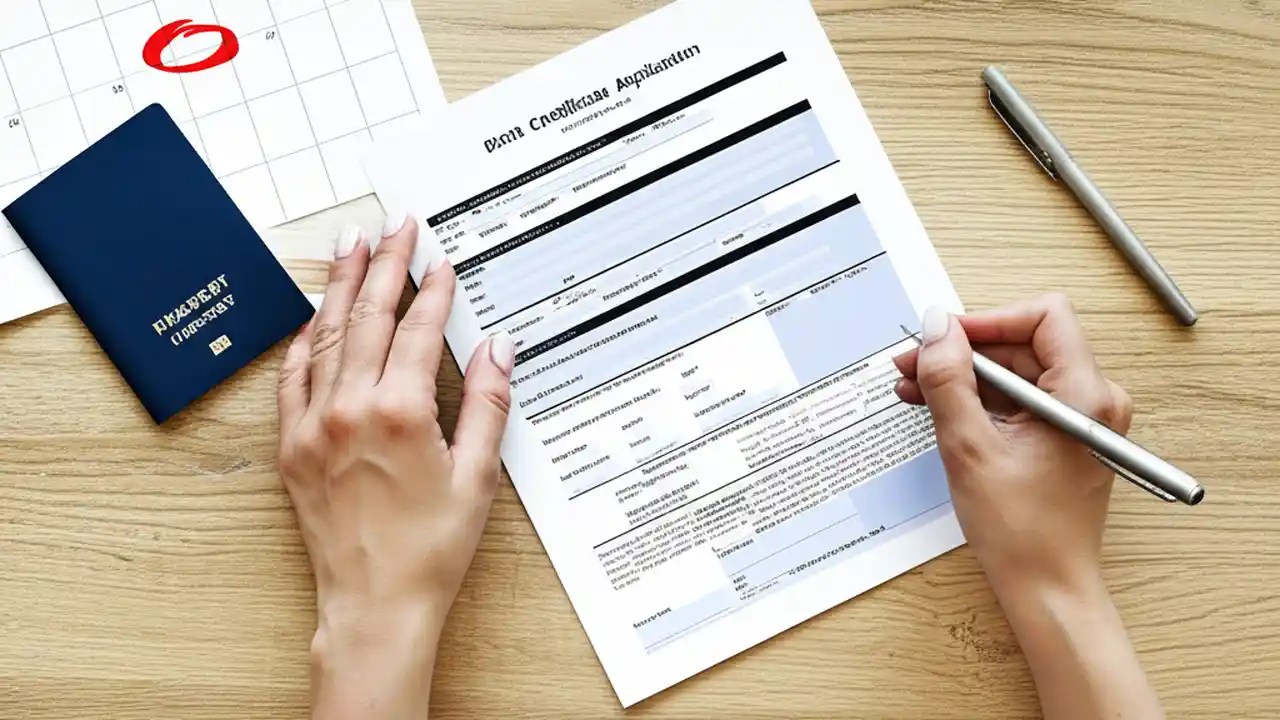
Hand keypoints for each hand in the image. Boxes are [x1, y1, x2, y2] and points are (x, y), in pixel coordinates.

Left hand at [276, 214, 514, 718]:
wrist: (375, 605)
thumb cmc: (430, 550)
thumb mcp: (477, 477)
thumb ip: (489, 404)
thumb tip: (499, 347)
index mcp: (401, 413)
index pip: (419, 330)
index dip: (433, 290)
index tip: (441, 261)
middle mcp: (351, 410)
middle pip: (370, 317)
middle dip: (385, 266)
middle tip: (394, 227)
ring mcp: (315, 426)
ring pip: (328, 337)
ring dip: (341, 287)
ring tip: (351, 246)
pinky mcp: (293, 447)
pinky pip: (294, 379)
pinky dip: (306, 342)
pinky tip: (315, 318)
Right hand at [894, 296, 1162, 719]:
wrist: (1048, 589)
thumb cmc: (1022, 533)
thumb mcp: (969, 447)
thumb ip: (948, 380)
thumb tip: (936, 328)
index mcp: (1083, 395)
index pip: (1043, 316)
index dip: (987, 320)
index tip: (943, 336)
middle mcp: (1092, 400)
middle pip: (1025, 344)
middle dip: (965, 351)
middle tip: (913, 363)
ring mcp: (1079, 419)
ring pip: (1017, 372)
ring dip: (965, 376)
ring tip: (915, 387)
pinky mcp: (1064, 436)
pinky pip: (1019, 400)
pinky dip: (979, 400)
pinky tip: (939, 408)